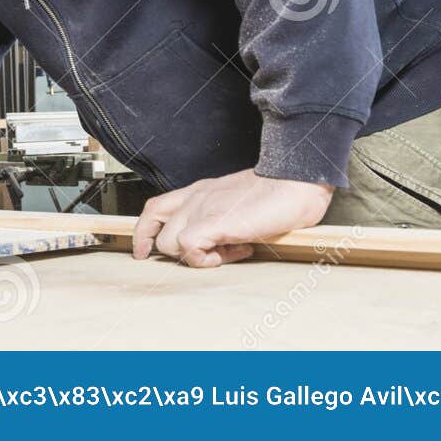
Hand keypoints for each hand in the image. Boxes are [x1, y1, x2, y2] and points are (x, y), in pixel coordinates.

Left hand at [131, 168, 333, 267]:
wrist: (294, 182)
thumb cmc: (276, 194)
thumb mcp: (237, 204)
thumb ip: (222, 220)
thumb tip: (220, 245)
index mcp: (200, 192)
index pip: (156, 207)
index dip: (146, 230)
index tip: (145, 250)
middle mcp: (195, 198)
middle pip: (152, 222)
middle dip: (166, 248)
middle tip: (194, 258)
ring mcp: (201, 208)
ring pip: (168, 241)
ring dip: (194, 256)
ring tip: (227, 252)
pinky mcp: (213, 222)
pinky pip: (187, 247)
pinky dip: (205, 259)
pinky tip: (234, 253)